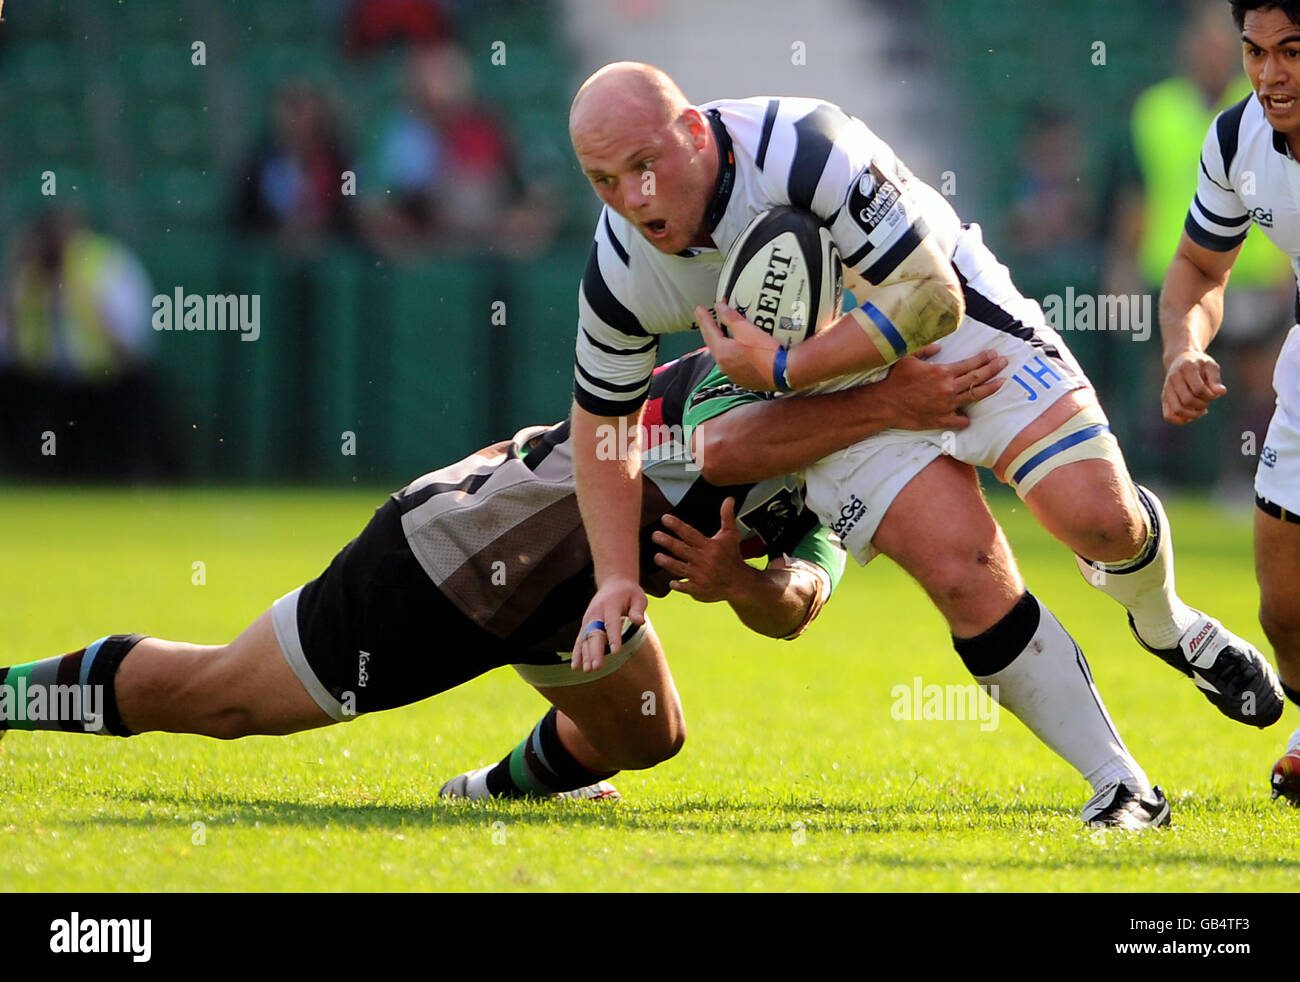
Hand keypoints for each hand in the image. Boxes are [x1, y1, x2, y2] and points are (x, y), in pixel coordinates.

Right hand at [571, 576, 646, 672]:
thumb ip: (638, 609)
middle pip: (595, 633)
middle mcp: (596, 613)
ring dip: (585, 655)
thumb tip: (639, 621)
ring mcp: (588, 619)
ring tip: (588, 670)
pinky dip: (577, 653)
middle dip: (595, 651)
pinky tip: (576, 667)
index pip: (612, 623)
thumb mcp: (638, 597)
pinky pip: (579, 640)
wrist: (613, 583)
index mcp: (611, 605)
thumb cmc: (628, 593)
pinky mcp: (585, 625)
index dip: (614, 637)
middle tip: (597, 667)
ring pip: (585, 639)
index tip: (615, 652)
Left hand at [652, 498, 748, 602]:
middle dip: (667, 542)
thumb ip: (726, 516)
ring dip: (667, 562)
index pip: (690, 533)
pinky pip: (686, 587)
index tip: (664, 519)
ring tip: (657, 556)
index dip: (677, 525)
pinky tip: (670, 582)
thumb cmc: (732, 556)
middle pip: (681, 549)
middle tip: (654, 535)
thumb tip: (729, 498)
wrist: (740, 582)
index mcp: (710, 546)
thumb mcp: (731, 535)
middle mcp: (704, 560)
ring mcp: (701, 576)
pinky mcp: (699, 590)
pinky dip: (678, 585)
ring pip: (679, 568)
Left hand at [697, 303, 781, 390]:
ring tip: (720, 332)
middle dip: (710, 330)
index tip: (700, 310)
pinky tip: (737, 349)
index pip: (709, 331)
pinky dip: (731, 353)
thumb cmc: (767, 353)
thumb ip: (731, 318)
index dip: (704, 318)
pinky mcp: (745, 379)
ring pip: (723, 354)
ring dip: (720, 342)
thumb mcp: (747, 330)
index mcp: (722, 353)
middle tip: (706, 319)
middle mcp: (724, 366)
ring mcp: (734, 374)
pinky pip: (733, 363)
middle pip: (713, 344)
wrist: (785, 373)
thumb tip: (720, 308)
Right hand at [872, 345, 1006, 429]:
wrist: (886, 405)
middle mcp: (948, 388)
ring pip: (975, 396)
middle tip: (1004, 363)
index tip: (994, 354)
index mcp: (942, 372)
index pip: (971, 364)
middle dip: (994, 369)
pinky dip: (966, 417)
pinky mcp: (942, 420)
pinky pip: (961, 420)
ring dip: (991, 388)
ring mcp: (947, 405)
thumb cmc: (896, 380)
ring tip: (1002, 382)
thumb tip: (940, 346)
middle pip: (978, 378)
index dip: (984, 358)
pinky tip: (969, 414)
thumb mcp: (908, 357)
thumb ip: (925, 349)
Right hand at [1162, 350, 1226, 423]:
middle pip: (1188, 400)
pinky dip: (1181, 420)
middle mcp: (1173, 378)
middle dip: (1202, 405)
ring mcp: (1166, 389)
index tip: (1215, 394)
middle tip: (1208, 401)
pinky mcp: (1164, 398)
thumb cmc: (1199, 364)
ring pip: (1177, 410)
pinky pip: (1169, 415)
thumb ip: (1216, 379)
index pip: (1198, 389)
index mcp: (1186, 368)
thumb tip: (1221, 392)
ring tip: (1202, 411)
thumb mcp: (1211, 366)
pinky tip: (1191, 416)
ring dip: (1193, 415)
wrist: (1180, 360)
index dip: (1210, 396)